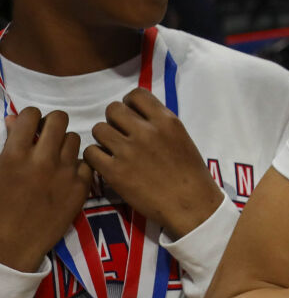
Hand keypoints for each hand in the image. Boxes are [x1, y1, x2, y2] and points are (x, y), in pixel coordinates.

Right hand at [0, 108, 93, 271]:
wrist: (10, 247)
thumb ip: (7, 144)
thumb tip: (14, 120)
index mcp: (14, 155)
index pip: (31, 115)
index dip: (30, 119)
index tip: (30, 129)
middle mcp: (43, 160)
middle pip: (59, 120)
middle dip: (51, 125)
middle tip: (46, 138)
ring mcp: (65, 173)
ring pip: (74, 139)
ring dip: (64, 145)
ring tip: (54, 159)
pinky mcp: (81, 188)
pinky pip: (86, 163)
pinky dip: (77, 166)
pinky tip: (66, 176)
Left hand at [84, 90, 226, 238]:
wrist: (188, 202)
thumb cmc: (188, 171)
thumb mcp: (181, 137)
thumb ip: (159, 123)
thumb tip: (136, 115)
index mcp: (166, 120)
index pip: (136, 95)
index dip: (129, 104)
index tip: (131, 116)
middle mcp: (145, 131)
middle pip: (112, 110)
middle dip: (114, 120)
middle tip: (120, 134)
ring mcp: (128, 151)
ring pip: (99, 129)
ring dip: (104, 138)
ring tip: (113, 150)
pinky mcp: (114, 172)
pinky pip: (91, 153)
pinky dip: (95, 157)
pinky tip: (106, 164)